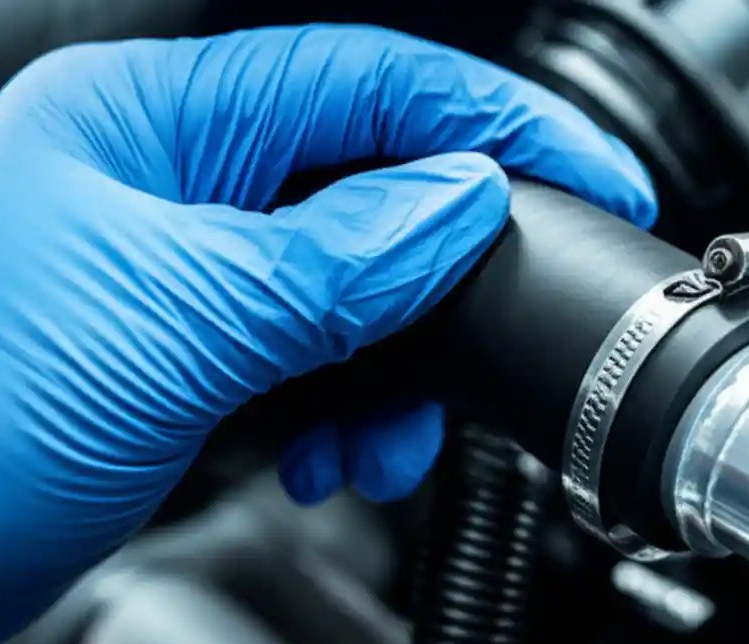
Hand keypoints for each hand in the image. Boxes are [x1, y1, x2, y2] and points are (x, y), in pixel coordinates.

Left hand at [0, 24, 655, 643]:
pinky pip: (313, 360)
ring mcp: (185, 274)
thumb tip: (466, 199)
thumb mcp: (178, 316)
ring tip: (386, 436)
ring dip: (399, 366)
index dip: (494, 120)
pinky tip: (329, 455)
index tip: (589, 169)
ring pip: (355, 288)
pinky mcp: (189, 358)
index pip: (369, 84)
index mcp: (159, 121)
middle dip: (450, 266)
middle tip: (512, 320)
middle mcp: (177, 183)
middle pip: (372, 186)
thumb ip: (341, 258)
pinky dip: (347, 411)